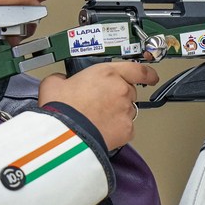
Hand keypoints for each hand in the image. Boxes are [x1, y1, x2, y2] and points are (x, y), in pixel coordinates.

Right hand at [39, 62, 159, 149]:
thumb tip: (62, 81)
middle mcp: (121, 89)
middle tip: (100, 104)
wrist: (66, 134)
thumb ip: (62, 78)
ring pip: (127, 110)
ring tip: (97, 119)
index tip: (151, 76)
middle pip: (129, 91)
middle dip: (118, 97)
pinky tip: (101, 130)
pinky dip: (117, 130)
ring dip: (117, 113)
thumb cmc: (61, 109)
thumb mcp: (53, 83)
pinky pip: (125, 128)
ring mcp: (126, 110)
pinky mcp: (127, 130)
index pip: (138, 69)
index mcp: (107, 73)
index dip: (147, 73)